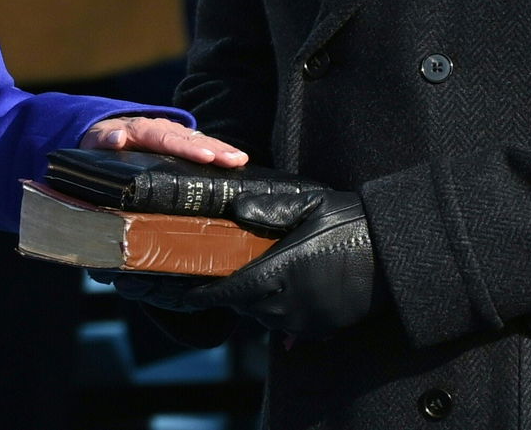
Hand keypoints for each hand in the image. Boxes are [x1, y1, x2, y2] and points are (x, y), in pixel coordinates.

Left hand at [80, 116, 247, 166]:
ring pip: (198, 139)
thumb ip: (104, 138)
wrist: (103, 130)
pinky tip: (236, 159)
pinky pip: (199, 143)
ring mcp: (170, 132)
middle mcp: (160, 128)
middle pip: (188, 139)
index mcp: (141, 129)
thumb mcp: (94, 139)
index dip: (186, 149)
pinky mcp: (177, 140)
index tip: (205, 157)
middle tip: (234, 160)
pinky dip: (218, 149)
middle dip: (213, 149)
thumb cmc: (98, 139)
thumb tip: (116, 136)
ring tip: (241, 159)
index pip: (166, 140)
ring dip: (220, 148)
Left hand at [112, 181, 376, 339]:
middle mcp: (278, 307)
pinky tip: (251, 278)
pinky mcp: (314, 327)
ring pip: (246, 308)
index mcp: (270, 277)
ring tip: (194, 270)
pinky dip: (258, 299)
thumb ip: (266, 206)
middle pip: (220, 301)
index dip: (166, 289)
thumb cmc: (352, 225)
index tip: (132, 281)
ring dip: (224, 291)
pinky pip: (274, 316)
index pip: (204, 292)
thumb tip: (231, 205)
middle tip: (145, 273)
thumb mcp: (307, 203)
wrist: (398, 257)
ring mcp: (297, 321)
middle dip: (186, 287)